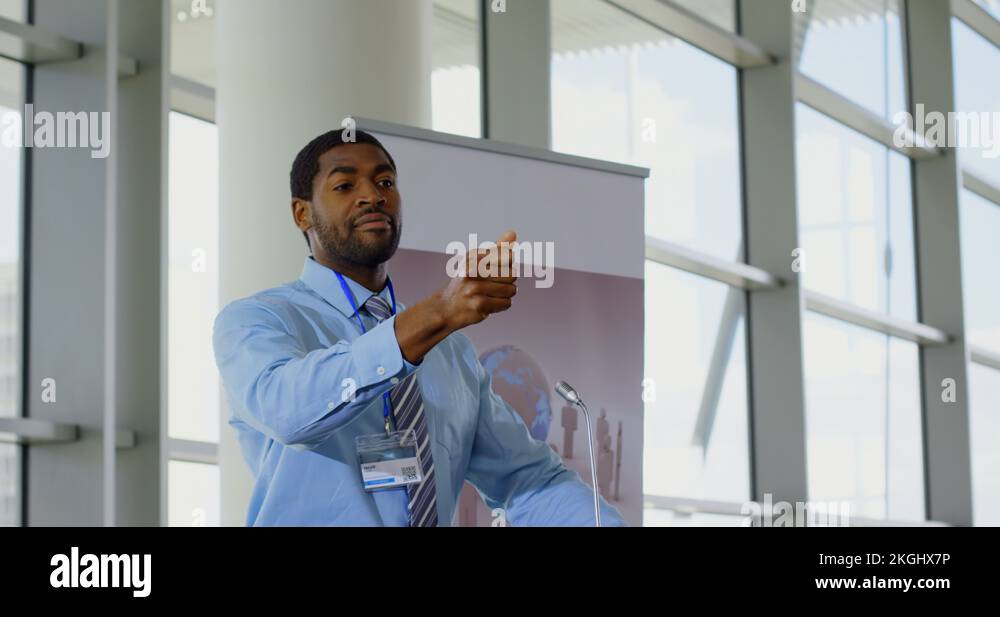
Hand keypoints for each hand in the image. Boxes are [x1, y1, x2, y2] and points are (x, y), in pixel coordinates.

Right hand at [394, 231, 518, 363]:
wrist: (445, 306)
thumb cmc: (466, 282)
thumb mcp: (477, 261)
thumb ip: (497, 248)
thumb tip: (513, 233)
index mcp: (474, 256)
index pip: (508, 257)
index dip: (508, 265)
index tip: (497, 270)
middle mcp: (473, 270)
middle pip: (512, 274)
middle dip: (508, 281)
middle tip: (494, 284)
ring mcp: (474, 288)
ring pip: (511, 290)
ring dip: (505, 295)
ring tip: (492, 295)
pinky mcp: (479, 304)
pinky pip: (506, 303)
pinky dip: (502, 305)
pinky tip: (491, 304)